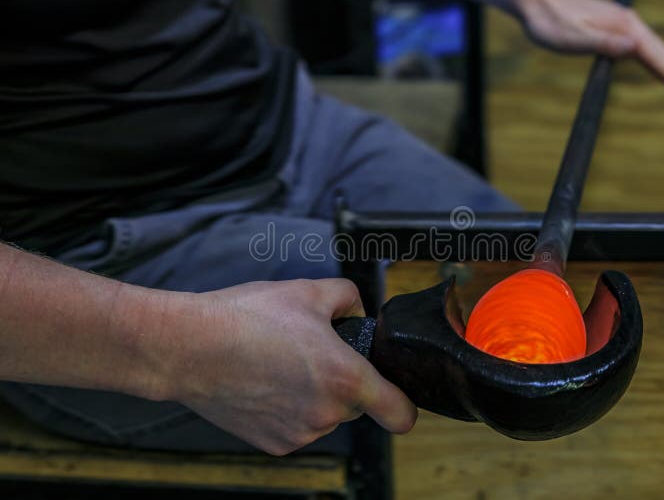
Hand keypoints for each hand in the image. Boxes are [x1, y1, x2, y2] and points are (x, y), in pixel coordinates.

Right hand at [163, 279, 416, 454]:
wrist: (189, 347)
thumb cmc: (247, 317)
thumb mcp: (309, 290)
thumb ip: (349, 298)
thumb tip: (357, 313)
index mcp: (346, 378)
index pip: (400, 413)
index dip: (404, 404)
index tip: (397, 396)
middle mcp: (327, 413)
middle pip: (356, 404)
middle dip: (343, 381)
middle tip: (311, 353)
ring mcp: (300, 433)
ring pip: (325, 414)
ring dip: (314, 395)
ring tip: (280, 363)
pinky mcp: (274, 444)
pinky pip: (297, 426)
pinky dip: (289, 409)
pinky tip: (265, 382)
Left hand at [517, 0, 663, 95]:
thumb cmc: (549, 21)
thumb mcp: (573, 38)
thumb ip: (603, 44)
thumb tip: (634, 49)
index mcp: (621, 25)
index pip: (653, 53)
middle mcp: (624, 20)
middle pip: (656, 48)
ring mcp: (617, 20)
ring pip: (647, 44)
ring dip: (663, 63)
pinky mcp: (607, 23)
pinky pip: (635, 42)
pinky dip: (647, 55)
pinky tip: (647, 62)